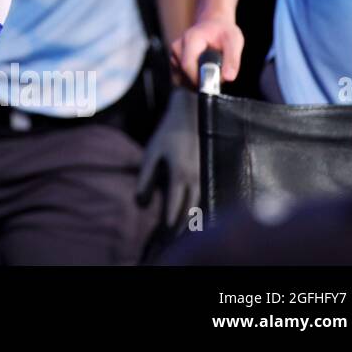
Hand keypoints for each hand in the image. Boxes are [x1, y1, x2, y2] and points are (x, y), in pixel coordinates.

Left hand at [135, 89, 198, 230]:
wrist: (192, 114)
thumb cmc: (167, 133)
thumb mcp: (151, 153)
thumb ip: (144, 179)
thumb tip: (140, 204)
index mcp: (180, 175)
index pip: (174, 206)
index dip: (168, 222)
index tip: (163, 233)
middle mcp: (196, 179)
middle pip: (189, 211)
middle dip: (180, 226)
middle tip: (170, 238)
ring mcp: (206, 175)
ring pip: (199, 205)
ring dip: (190, 219)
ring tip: (180, 231)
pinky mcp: (210, 171)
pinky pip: (205, 196)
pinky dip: (198, 207)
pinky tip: (192, 213)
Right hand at [173, 15, 243, 86]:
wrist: (212, 25)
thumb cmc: (223, 32)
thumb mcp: (234, 41)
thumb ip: (233, 60)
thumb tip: (228, 78)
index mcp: (190, 39)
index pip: (188, 65)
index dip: (201, 79)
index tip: (216, 84)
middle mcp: (177, 47)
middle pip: (184, 74)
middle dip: (202, 81)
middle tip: (218, 76)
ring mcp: (174, 55)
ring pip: (182, 79)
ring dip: (197, 82)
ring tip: (211, 70)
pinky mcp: (174, 63)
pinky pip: (180, 79)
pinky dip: (193, 81)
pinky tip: (203, 72)